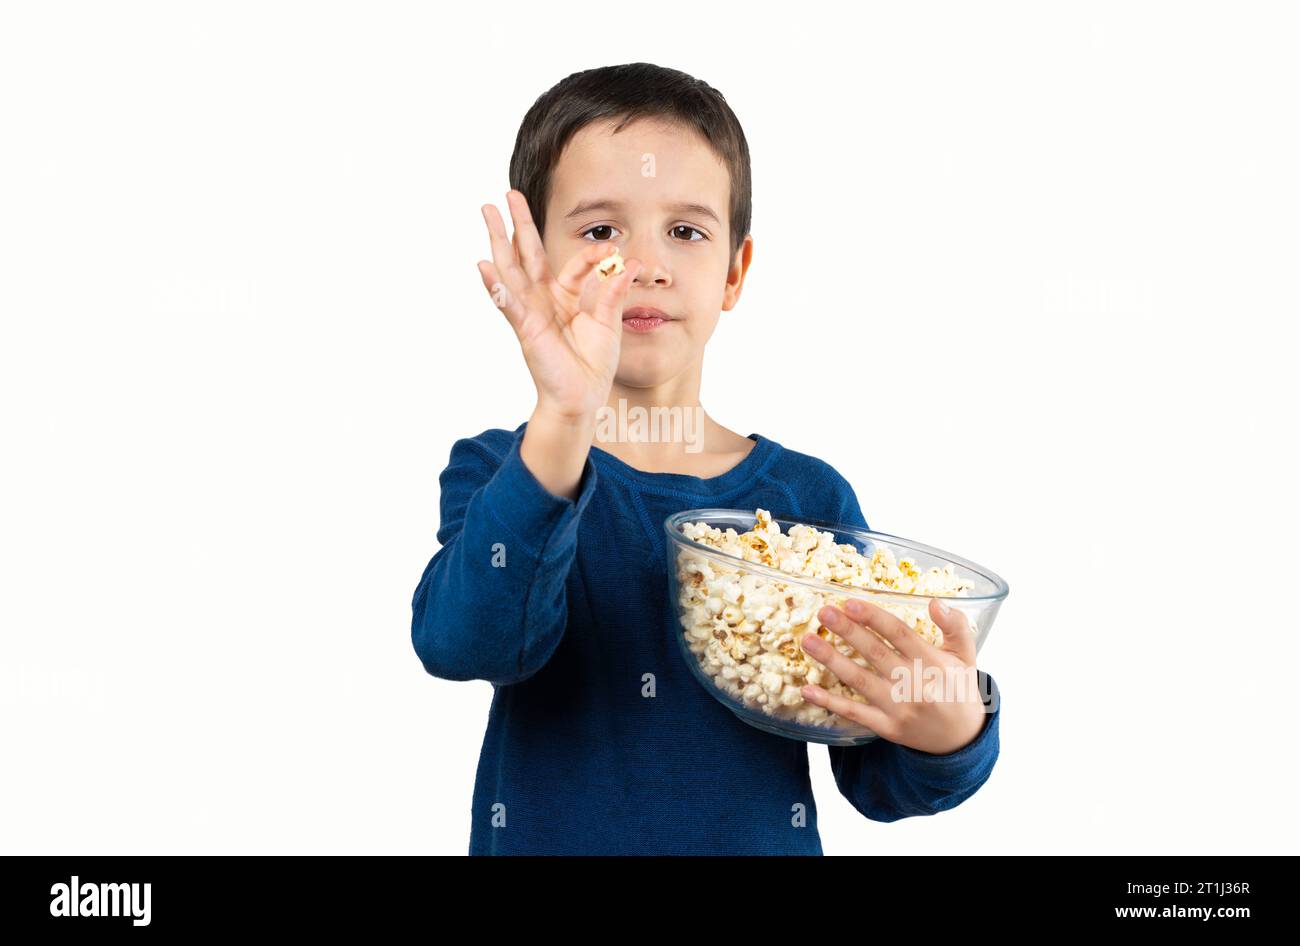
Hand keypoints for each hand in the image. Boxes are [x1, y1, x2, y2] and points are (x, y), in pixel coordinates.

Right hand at [477, 190, 642, 421]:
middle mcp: (543, 298)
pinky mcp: (525, 328)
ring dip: (498, 240)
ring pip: (510, 268)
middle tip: (507, 194)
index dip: (593, 254)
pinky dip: (495, 286)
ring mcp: (531, 310)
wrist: (583, 396)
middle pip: (528, 253)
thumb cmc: (593, 362)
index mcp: (564, 294)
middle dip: (518, 223)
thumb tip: (630, 263)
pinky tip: (482, 266)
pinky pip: (507, 304)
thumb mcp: (608, 321)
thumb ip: (614, 292)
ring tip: (486, 212)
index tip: (613, 250)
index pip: (574, 263)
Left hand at [799, 598, 987, 754]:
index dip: (874, 618)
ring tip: (807, 641)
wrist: (962, 739)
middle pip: (875, 654)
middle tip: (823, 613)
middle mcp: (914, 685)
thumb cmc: (960, 688)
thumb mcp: (966, 655)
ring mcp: (898, 708)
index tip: (850, 603)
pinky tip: (807, 689)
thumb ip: (956, 626)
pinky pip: (855, 713)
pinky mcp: (886, 728)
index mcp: (933, 663)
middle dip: (848, 632)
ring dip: (831, 660)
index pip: (899, 634)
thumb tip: (936, 602)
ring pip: (860, 682)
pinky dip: (830, 703)